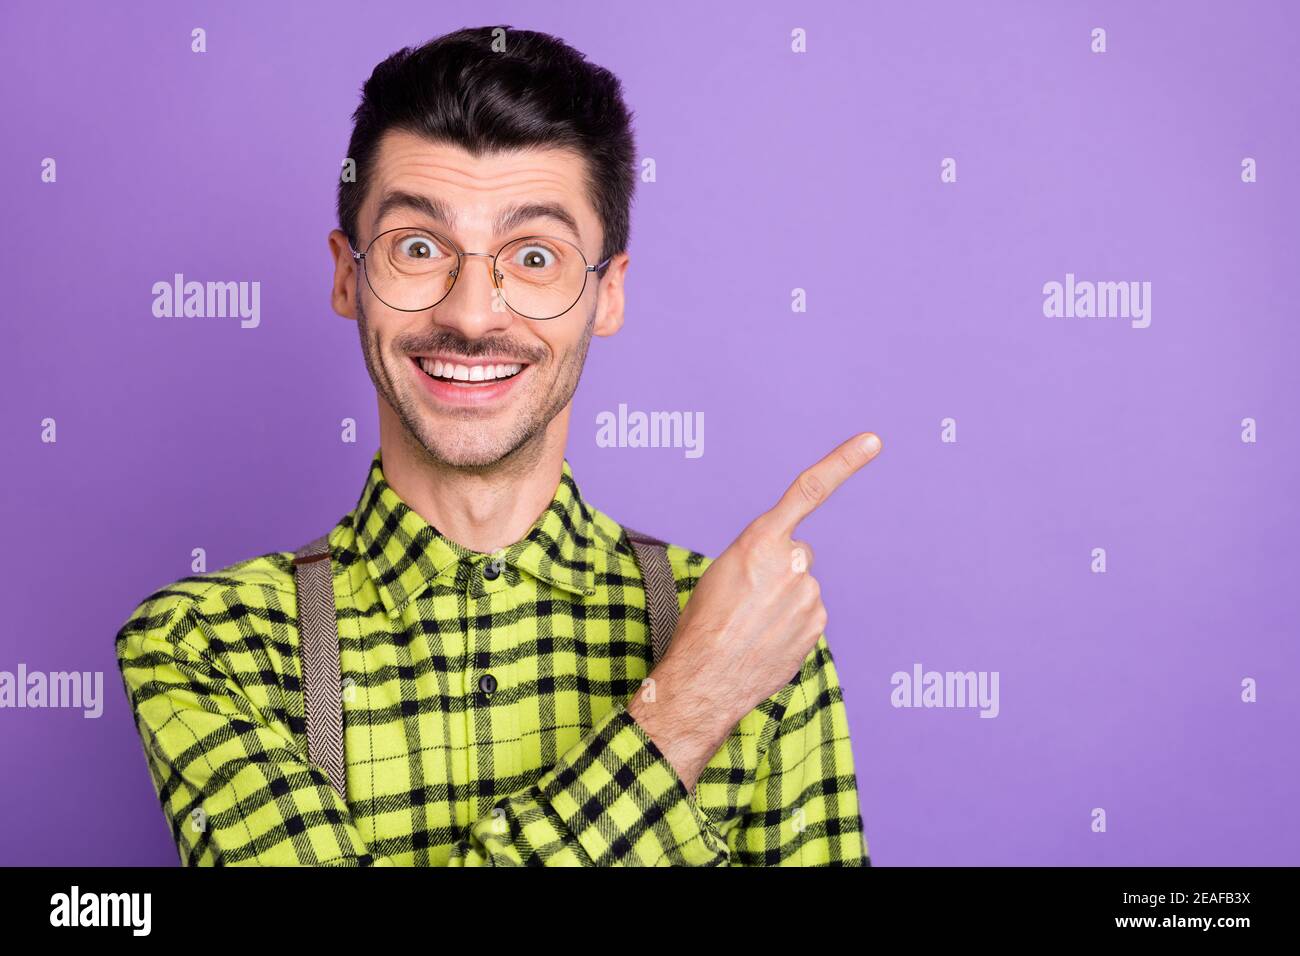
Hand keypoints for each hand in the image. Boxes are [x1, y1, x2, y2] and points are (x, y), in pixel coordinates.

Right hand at [626, 431, 882, 790]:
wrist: (705, 678)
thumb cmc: (703, 623)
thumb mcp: (722, 571)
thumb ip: (759, 556)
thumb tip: (787, 566)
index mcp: (761, 539)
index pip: (809, 490)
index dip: (843, 462)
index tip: (872, 441)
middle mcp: (792, 562)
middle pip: (798, 554)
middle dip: (781, 569)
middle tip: (748, 597)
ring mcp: (809, 596)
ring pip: (802, 589)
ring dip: (783, 602)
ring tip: (751, 624)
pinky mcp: (817, 626)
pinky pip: (806, 617)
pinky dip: (790, 626)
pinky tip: (764, 640)